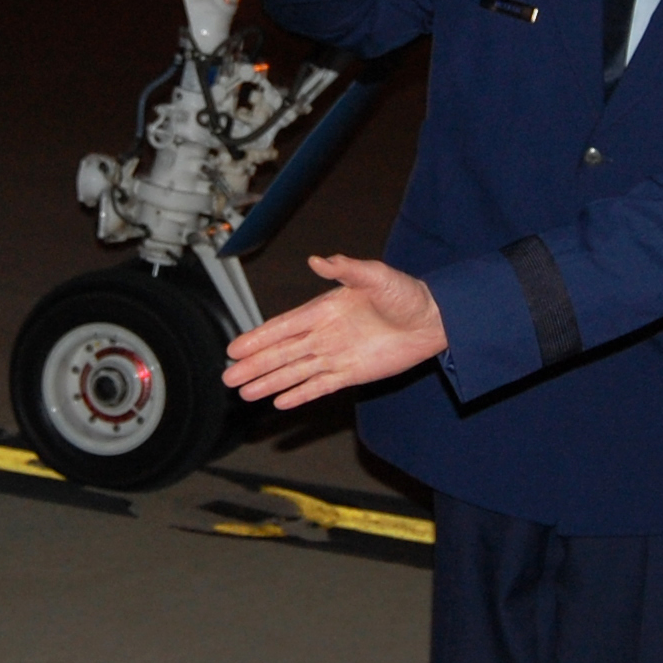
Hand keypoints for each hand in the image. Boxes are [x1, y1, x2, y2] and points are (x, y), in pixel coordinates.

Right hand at [221, 254, 445, 408]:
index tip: (235, 348)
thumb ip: (347, 269)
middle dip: (254, 365)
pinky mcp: (352, 374)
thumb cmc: (406, 293)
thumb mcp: (376, 276)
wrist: (434, 319)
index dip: (258, 338)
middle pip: (282, 353)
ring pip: (295, 372)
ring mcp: (336, 355)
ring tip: (244, 393)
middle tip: (227, 377)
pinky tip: (278, 402)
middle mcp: (324, 334)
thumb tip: (319, 259)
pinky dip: (299, 394)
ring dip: (269, 382)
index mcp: (324, 309)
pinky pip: (319, 386)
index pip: (283, 327)